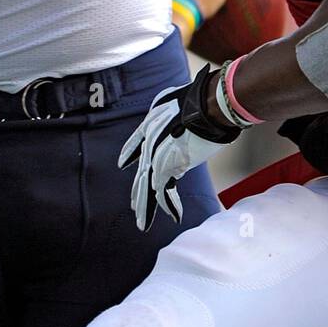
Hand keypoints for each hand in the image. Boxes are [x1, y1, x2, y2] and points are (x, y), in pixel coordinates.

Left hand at [119, 62, 242, 230]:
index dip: (129, 154)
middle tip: (133, 207)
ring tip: (141, 224)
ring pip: (146, 187)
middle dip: (137, 192)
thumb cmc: (200, 102)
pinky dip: (169, 206)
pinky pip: (163, 192)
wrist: (206, 107)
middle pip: (140, 172)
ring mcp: (155, 156)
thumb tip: (182, 133)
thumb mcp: (179, 106)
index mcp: (150, 124)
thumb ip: (174, 119)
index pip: (135, 143)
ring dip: (146, 207)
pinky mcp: (166, 168)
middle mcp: (149, 142)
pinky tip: (174, 216)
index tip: (122, 163)